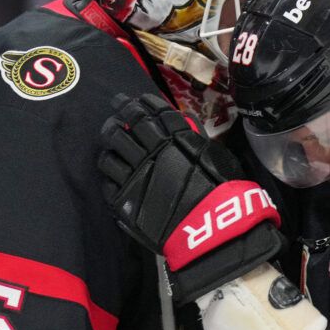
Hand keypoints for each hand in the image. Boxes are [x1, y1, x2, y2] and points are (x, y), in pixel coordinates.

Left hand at [98, 94, 283, 304]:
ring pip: (111, 150)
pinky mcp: (124, 199)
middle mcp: (151, 151)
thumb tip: (182, 118)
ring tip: (111, 142)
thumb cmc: (221, 191)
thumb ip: (195, 135)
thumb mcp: (215, 154)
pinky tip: (112, 169)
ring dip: (110, 143)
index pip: (152, 111)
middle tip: (116, 112)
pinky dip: (108, 170)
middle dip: (119, 114)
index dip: (140, 102)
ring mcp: (134, 175)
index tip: (134, 100)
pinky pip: (107, 178)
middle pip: (125, 124)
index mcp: (175, 137)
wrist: (210, 229)